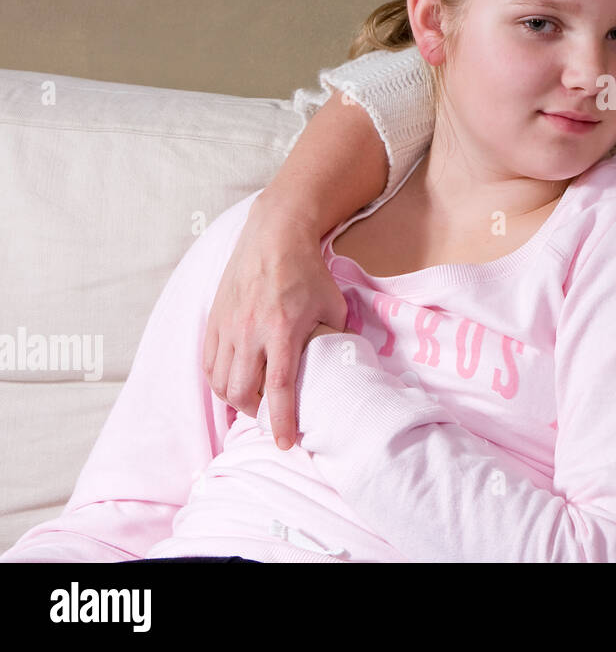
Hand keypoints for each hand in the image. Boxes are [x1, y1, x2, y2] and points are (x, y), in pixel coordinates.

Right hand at [202, 195, 347, 450]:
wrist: (274, 236)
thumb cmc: (308, 272)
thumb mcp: (334, 305)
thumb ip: (337, 337)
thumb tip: (343, 365)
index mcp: (282, 330)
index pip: (278, 389)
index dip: (282, 421)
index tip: (286, 444)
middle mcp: (249, 332)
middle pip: (241, 393)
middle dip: (256, 414)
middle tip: (271, 417)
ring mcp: (227, 327)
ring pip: (221, 382)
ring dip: (236, 400)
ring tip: (253, 402)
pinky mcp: (214, 320)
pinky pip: (209, 364)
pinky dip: (219, 382)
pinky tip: (233, 383)